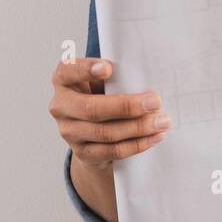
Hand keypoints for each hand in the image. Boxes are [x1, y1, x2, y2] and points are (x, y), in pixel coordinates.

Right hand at [49, 57, 171, 170]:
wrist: (90, 130)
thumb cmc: (101, 93)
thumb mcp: (101, 80)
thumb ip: (115, 76)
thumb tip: (148, 77)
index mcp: (63, 80)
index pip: (67, 71)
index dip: (86, 69)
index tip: (109, 68)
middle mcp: (61, 106)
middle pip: (91, 109)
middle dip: (127, 106)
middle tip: (155, 102)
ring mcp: (69, 132)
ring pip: (105, 133)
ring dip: (138, 128)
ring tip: (161, 122)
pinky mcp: (83, 152)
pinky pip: (112, 151)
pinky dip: (136, 144)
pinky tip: (154, 137)